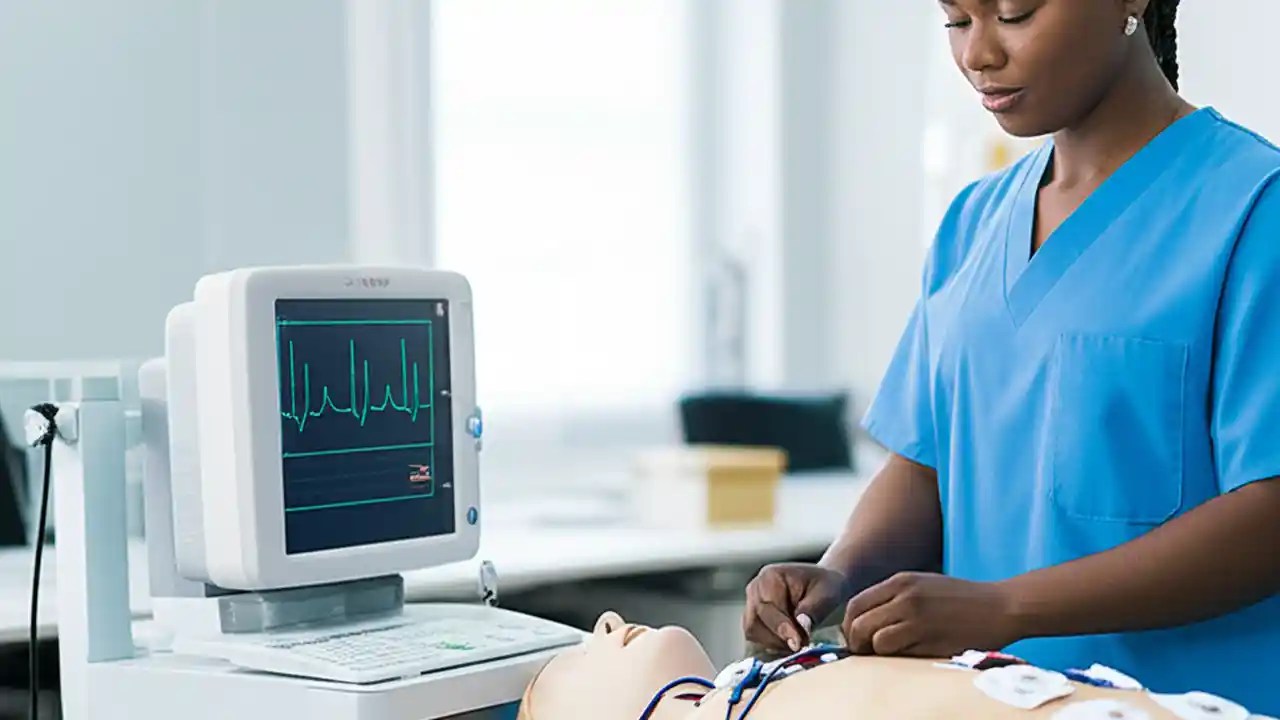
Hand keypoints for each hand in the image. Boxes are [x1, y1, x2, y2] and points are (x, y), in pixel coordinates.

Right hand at [744, 563, 848, 651]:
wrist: (823, 587)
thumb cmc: (826, 586)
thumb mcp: (827, 594)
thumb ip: (813, 610)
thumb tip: (802, 628)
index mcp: (771, 576)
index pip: (767, 607)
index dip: (781, 627)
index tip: (798, 643)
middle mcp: (756, 588)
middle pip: (754, 622)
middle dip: (778, 638)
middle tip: (802, 645)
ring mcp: (752, 603)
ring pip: (752, 632)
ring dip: (774, 643)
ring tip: (798, 643)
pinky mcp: (754, 617)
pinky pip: (755, 637)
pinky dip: (772, 644)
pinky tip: (790, 642)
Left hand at [840, 572, 1021, 656]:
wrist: (1001, 606)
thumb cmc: (963, 599)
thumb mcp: (924, 585)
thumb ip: (895, 597)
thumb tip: (868, 620)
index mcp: (901, 582)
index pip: (855, 604)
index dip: (849, 625)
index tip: (856, 638)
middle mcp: (904, 597)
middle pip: (858, 623)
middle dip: (855, 642)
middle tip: (864, 653)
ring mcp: (917, 617)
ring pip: (874, 639)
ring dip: (874, 652)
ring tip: (885, 656)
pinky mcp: (930, 637)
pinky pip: (897, 651)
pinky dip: (895, 657)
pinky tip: (907, 656)